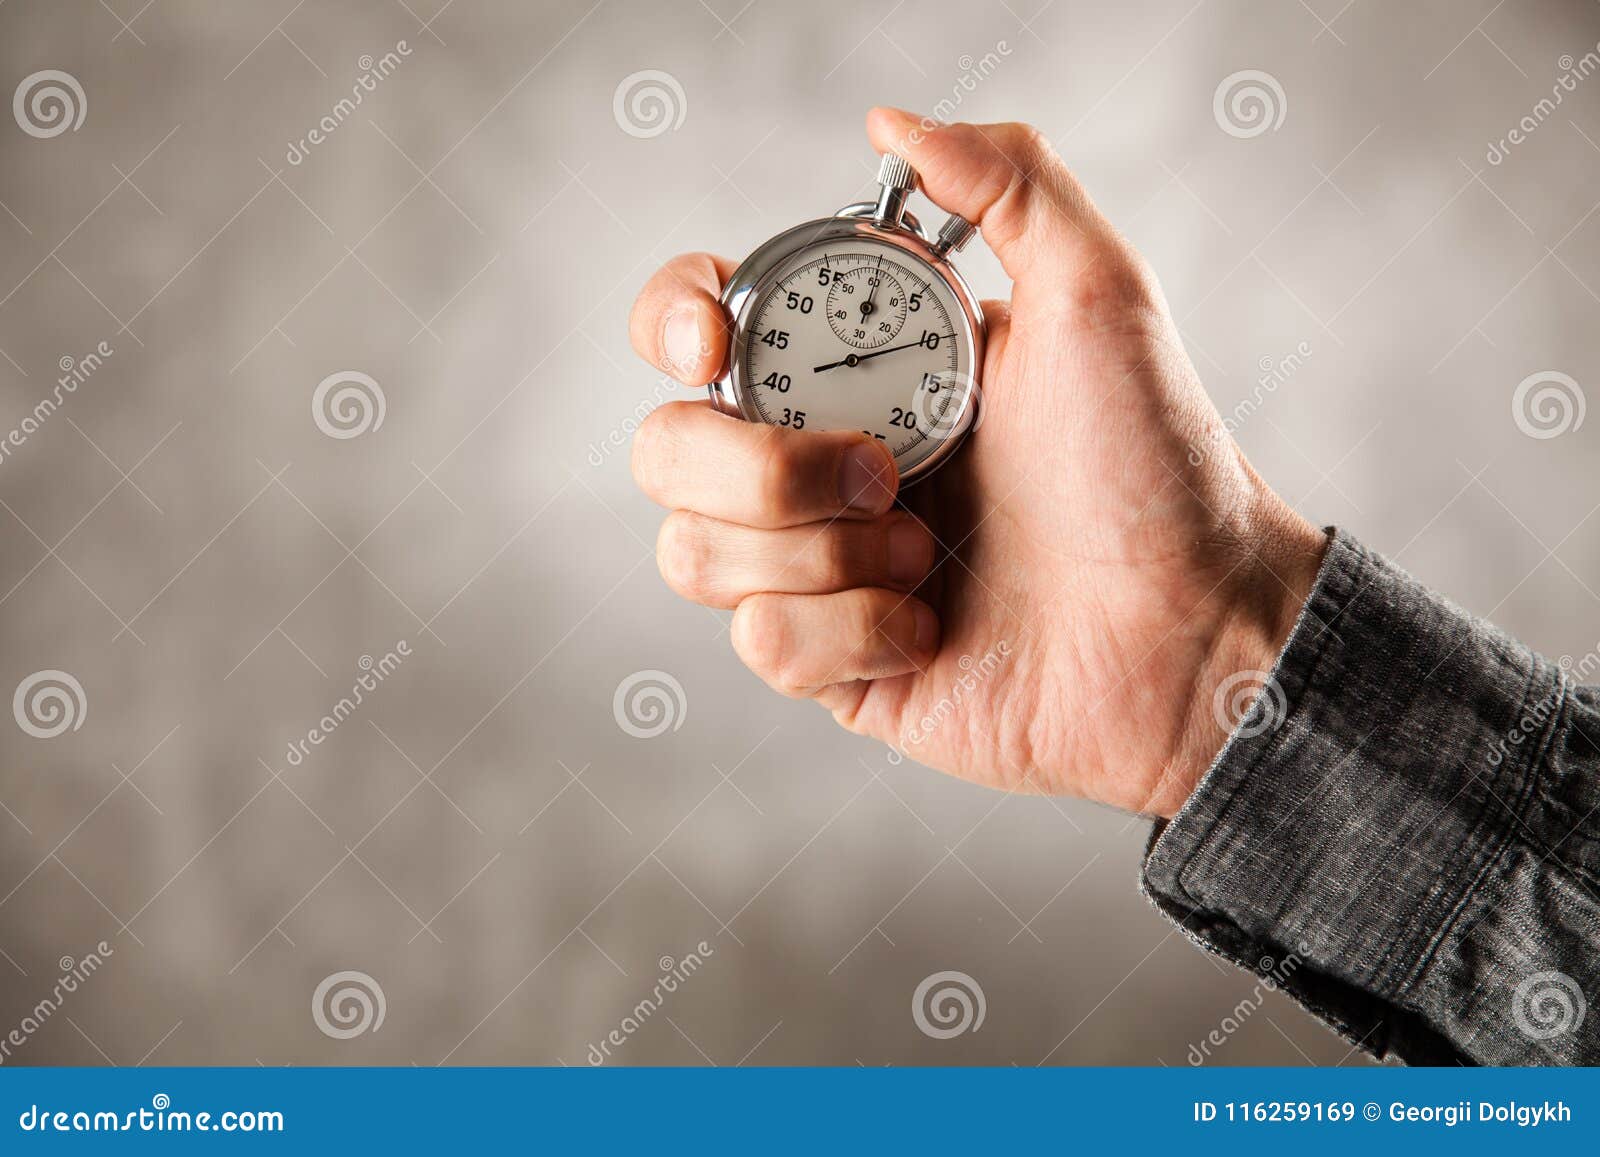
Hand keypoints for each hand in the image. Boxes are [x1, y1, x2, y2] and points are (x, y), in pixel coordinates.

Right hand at [627, 109, 1326, 815]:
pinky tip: (930, 630)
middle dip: (762, 469)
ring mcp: (816, 569)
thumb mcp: (1097, 293)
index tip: (715, 349)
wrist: (1193, 629)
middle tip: (886, 478)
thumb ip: (1006, 179)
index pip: (697, 328)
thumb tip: (890, 122)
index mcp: (859, 371)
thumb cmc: (1156, 465)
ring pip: (692, 554)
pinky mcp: (831, 664)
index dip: (670, 325)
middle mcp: (820, 465)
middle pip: (666, 449)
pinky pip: (759, 645)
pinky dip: (849, 634)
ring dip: (817, 557)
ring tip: (930, 558)